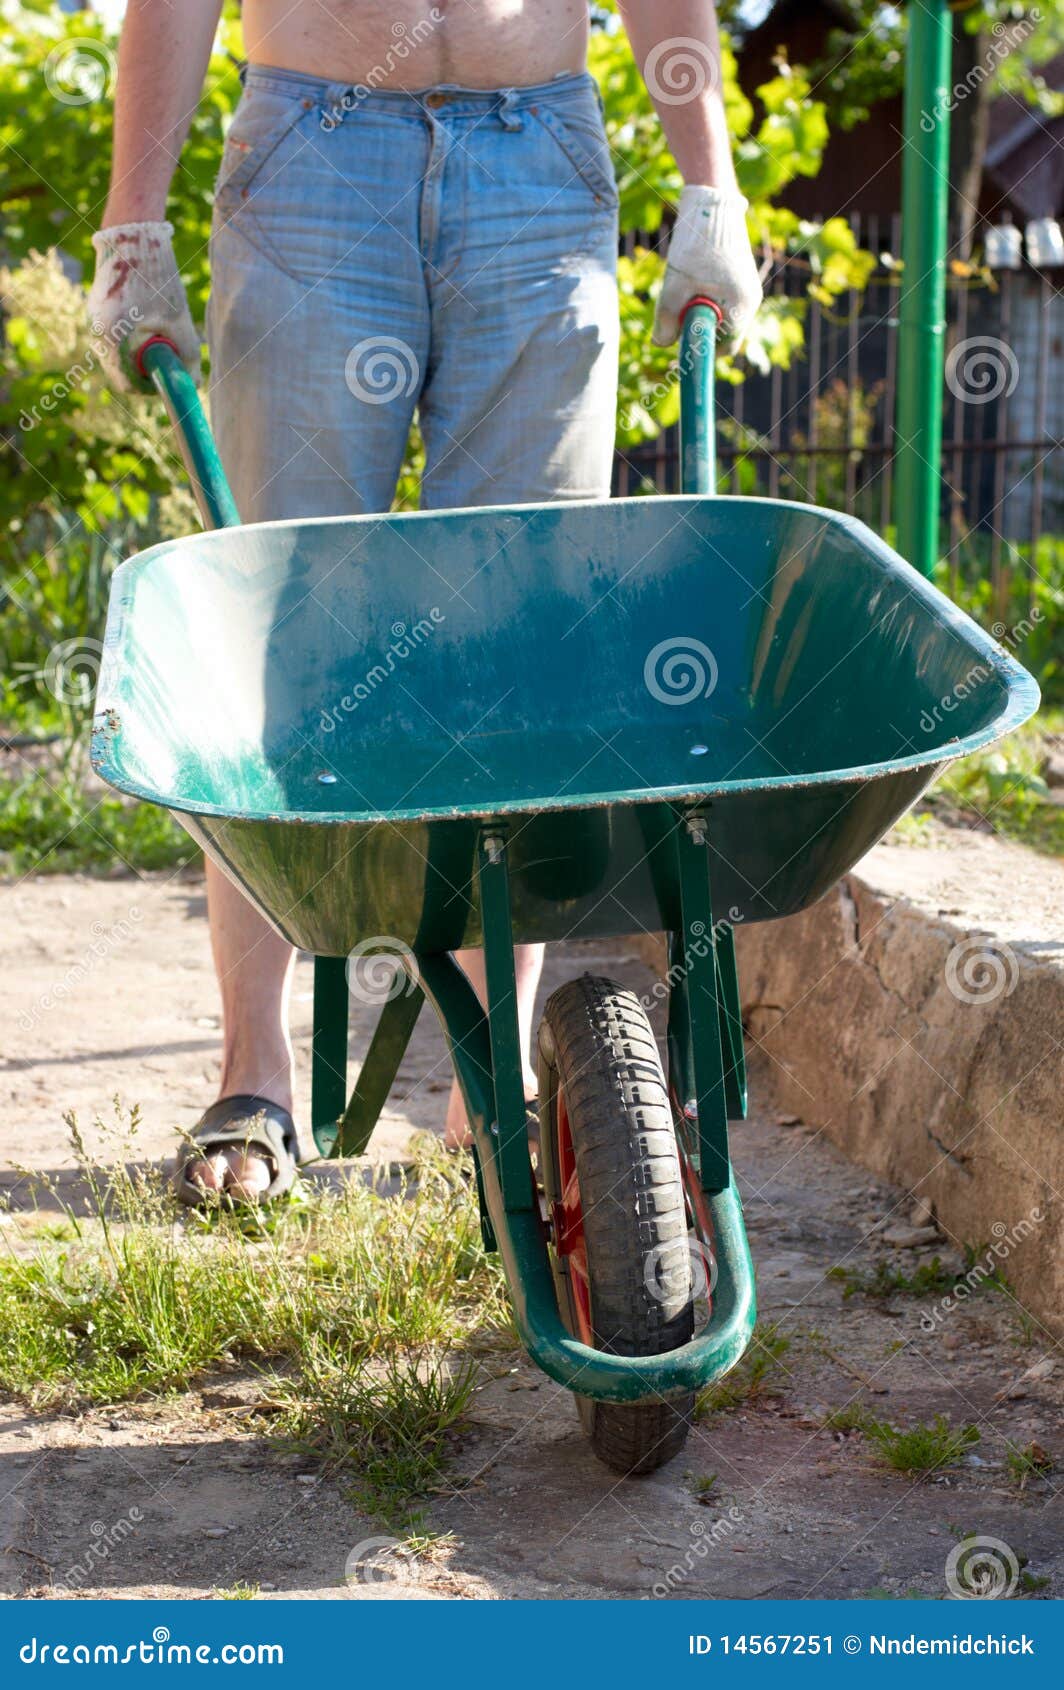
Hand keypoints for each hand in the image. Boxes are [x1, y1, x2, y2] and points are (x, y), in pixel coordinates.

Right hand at [87, 221, 200, 390]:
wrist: (133, 239)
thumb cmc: (158, 280)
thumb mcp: (179, 321)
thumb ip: (187, 355)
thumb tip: (193, 384)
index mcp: (114, 338)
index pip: (129, 384)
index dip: (152, 388)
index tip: (169, 378)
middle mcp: (98, 333)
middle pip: (121, 370)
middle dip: (145, 369)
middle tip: (168, 358)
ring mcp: (93, 321)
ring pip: (117, 353)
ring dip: (139, 352)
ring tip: (160, 332)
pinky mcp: (95, 310)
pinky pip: (113, 335)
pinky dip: (130, 336)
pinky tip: (146, 318)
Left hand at [652, 185, 761, 347]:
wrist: (711, 202)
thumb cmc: (695, 244)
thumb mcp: (673, 287)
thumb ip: (666, 321)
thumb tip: (660, 345)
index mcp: (741, 307)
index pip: (723, 349)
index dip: (700, 355)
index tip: (677, 354)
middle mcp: (750, 301)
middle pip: (722, 334)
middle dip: (696, 332)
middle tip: (673, 319)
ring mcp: (747, 289)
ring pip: (719, 317)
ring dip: (697, 313)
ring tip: (681, 289)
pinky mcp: (740, 278)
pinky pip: (721, 301)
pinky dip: (703, 299)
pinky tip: (690, 280)